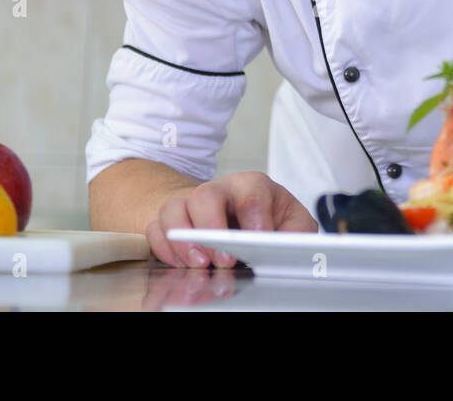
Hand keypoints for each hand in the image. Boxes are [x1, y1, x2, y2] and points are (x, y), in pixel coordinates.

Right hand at [145, 171, 317, 267]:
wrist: (240, 219)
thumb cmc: (270, 221)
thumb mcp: (293, 224)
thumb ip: (296, 233)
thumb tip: (292, 249)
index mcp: (253, 186)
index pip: (252, 194)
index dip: (254, 220)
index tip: (256, 243)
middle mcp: (220, 191)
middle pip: (206, 195)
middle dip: (212, 228)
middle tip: (223, 261)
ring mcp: (191, 204)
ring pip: (174, 208)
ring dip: (183, 240)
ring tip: (198, 265)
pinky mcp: (170, 222)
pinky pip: (156, 229)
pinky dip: (164, 249)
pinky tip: (179, 266)